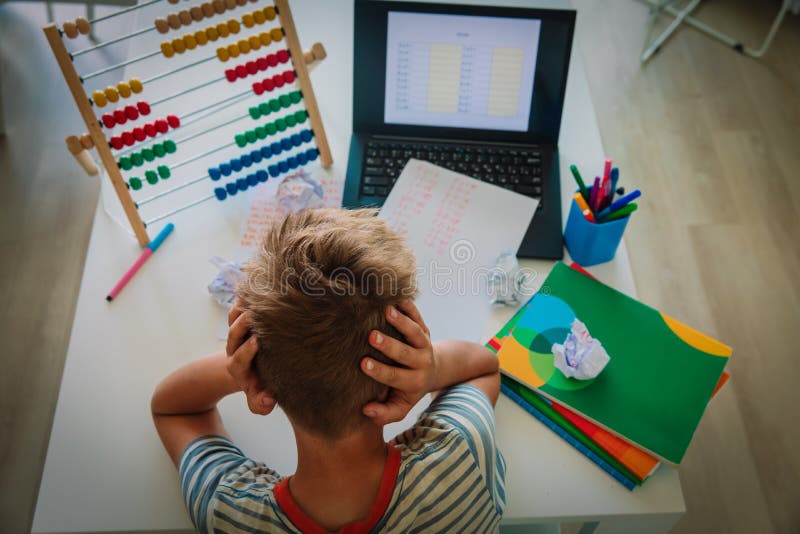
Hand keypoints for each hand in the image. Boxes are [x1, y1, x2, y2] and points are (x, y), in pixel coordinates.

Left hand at [226, 302, 275, 415]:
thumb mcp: (261, 399)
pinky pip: (238, 306)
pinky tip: (259, 287)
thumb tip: (268, 400)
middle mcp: (235, 348)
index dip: (246, 349)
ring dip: (242, 307)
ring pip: (233, 317)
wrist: (253, 372)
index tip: (257, 342)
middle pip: (233, 334)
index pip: (238, 358)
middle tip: (254, 315)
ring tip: (256, 297)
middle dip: (242, 324)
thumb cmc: (262, 385)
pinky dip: (246, 297)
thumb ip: (262, 404)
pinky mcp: (240, 320)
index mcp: (238, 367)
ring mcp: (237, 332)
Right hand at [360, 300, 435, 425]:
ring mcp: (425, 343)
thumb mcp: (400, 406)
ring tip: (387, 311)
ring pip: (416, 332)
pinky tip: (395, 297)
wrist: (433, 370)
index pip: (396, 377)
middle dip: (389, 346)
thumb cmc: (407, 390)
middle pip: (407, 354)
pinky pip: (419, 316)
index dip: (380, 371)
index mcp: (414, 382)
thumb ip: (384, 413)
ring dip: (402, 322)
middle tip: (372, 337)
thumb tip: (366, 411)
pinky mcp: (424, 328)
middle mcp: (421, 362)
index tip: (363, 363)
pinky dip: (409, 306)